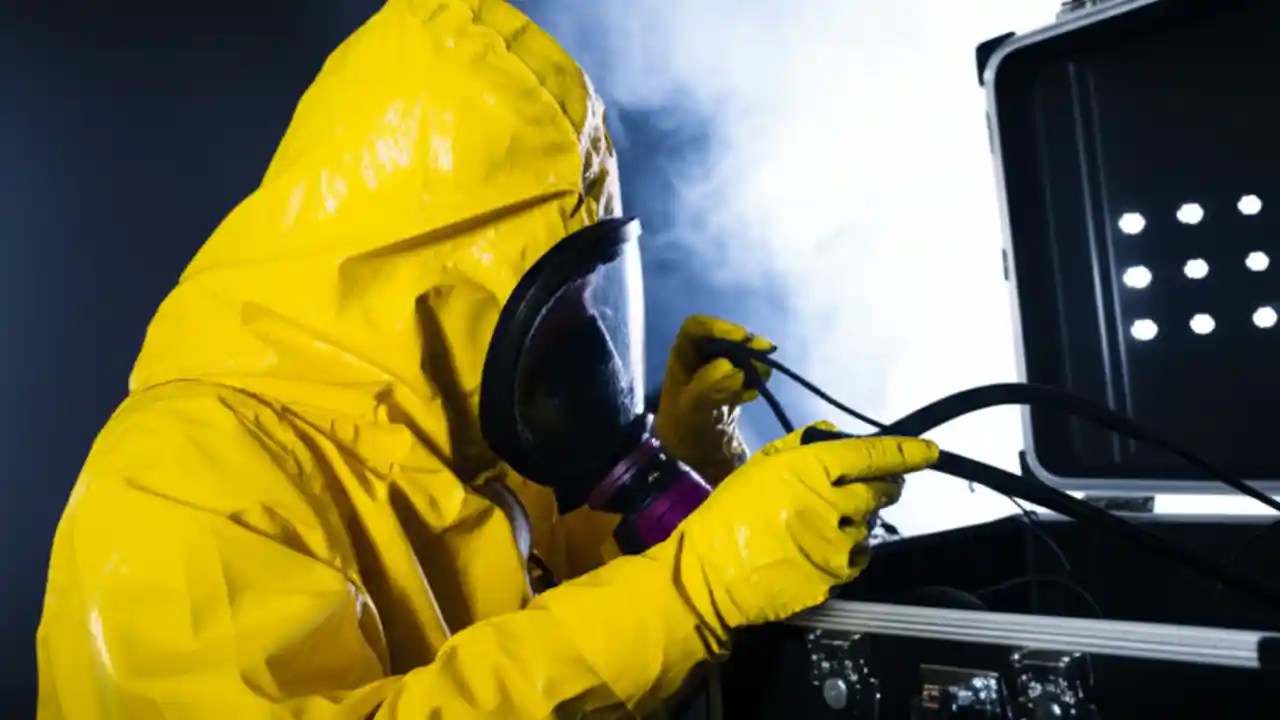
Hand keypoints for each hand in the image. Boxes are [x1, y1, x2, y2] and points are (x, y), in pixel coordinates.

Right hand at [647, 422, 937, 637]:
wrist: (710, 576)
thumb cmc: (728, 516)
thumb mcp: (758, 468)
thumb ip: (798, 446)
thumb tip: (835, 434)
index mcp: (809, 469)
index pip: (870, 454)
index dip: (906, 452)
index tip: (929, 452)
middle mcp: (830, 502)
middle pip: (881, 491)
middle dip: (884, 486)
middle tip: (872, 487)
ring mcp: (836, 542)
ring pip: (868, 525)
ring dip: (856, 521)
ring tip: (823, 525)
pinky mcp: (835, 575)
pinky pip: (857, 557)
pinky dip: (848, 551)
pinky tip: (820, 549)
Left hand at [654, 315, 774, 484]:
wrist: (699, 465)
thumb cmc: (685, 434)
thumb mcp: (692, 411)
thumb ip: (709, 386)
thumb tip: (732, 367)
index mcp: (681, 358)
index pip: (696, 328)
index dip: (719, 327)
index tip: (742, 339)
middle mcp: (699, 360)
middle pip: (724, 338)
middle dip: (744, 344)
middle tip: (764, 354)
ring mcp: (718, 372)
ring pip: (740, 354)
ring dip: (753, 361)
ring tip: (759, 378)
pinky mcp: (734, 387)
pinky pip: (750, 372)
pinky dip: (756, 378)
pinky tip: (752, 395)